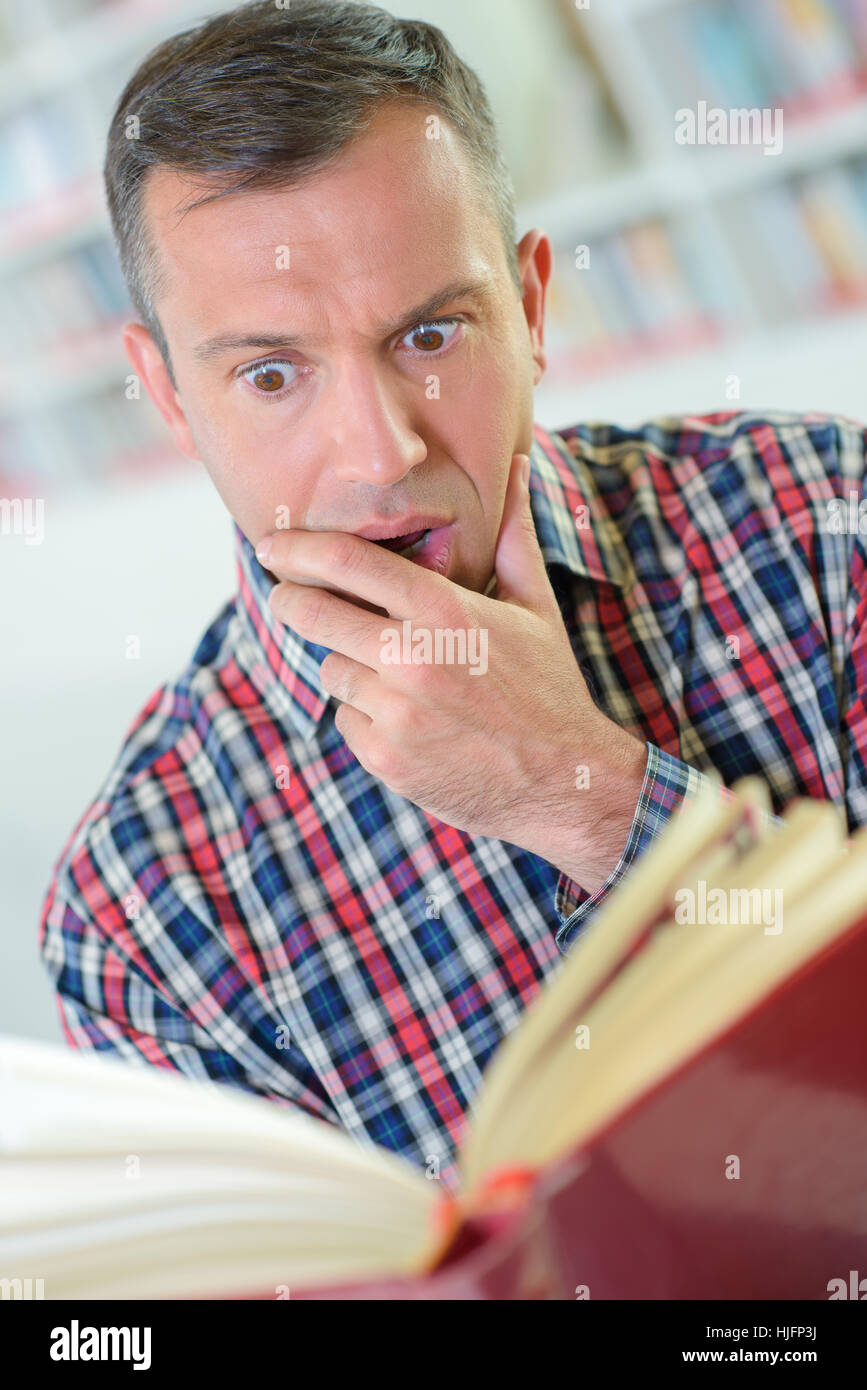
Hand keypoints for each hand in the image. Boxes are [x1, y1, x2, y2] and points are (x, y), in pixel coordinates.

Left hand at [258, 453, 646, 892]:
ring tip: (399, 679)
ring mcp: (395, 712)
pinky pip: (346, 719)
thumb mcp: (536, 605)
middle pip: (311, 613)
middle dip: (290, 600)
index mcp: (444, 610)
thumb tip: (518, 467)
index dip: (298, 549)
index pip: (346, 562)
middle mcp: (412, 658)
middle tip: (288, 597)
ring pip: (330, 670)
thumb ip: (513, 534)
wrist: (565, 780)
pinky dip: (366, 717)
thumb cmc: (548, 687)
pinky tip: (410, 722)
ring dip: (349, 668)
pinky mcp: (385, 758)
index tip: (271, 545)